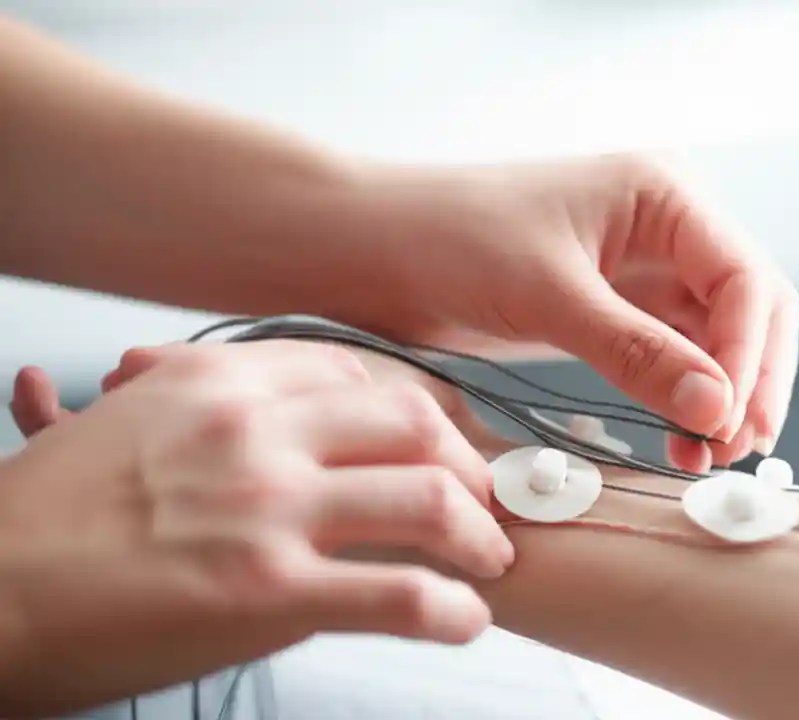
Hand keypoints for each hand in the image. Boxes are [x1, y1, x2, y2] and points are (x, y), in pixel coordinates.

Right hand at [0, 342, 512, 717]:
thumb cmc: (46, 520)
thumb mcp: (130, 423)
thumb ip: (209, 405)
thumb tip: (267, 407)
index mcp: (221, 386)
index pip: (361, 373)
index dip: (421, 406)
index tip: (441, 439)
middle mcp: (256, 434)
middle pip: (412, 424)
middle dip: (467, 464)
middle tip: (483, 499)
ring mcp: (266, 510)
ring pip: (424, 499)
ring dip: (475, 534)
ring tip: (487, 562)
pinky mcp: (267, 592)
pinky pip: (397, 593)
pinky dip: (449, 608)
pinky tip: (463, 619)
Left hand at [351, 156, 798, 470]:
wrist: (368, 249)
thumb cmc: (447, 240)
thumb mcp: (547, 296)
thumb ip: (637, 352)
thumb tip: (717, 410)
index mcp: (662, 195)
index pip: (744, 278)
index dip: (748, 355)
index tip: (725, 422)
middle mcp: (666, 227)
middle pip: (750, 308)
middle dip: (750, 379)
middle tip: (732, 451)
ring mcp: (643, 270)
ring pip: (719, 339)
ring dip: (721, 397)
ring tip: (702, 459)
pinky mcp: (614, 310)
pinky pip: (675, 356)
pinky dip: (683, 399)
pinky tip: (676, 441)